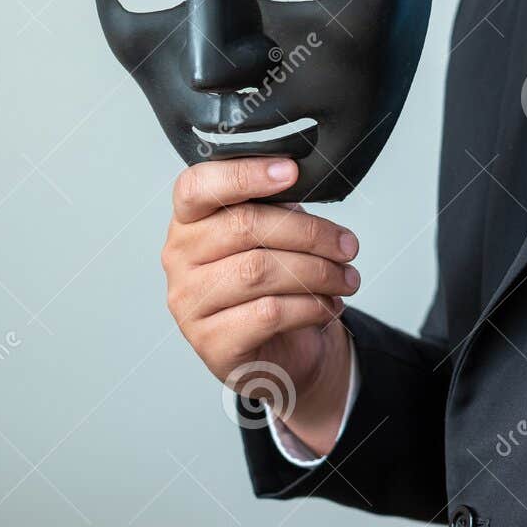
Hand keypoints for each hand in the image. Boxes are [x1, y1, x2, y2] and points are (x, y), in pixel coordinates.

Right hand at [163, 157, 358, 453]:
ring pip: (259, 271)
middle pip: (243, 227)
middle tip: (347, 245)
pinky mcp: (210, 343)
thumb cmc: (270, 286)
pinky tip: (328, 305)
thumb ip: (275, 210)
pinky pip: (268, 313)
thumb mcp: (272, 239)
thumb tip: (306, 184)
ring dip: (317, 272)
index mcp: (188, 221)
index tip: (291, 171)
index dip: (244, 174)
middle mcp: (178, 258)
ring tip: (347, 279)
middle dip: (308, 233)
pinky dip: (310, 306)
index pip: (197, 187)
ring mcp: (189, 302)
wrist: (275, 355)